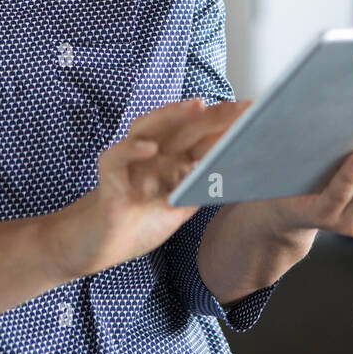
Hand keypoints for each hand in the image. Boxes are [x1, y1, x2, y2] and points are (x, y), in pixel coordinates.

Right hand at [46, 97, 252, 278]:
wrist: (97, 247)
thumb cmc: (137, 223)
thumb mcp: (178, 206)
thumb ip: (200, 187)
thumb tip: (236, 172)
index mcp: (171, 158)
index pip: (201, 134)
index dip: (226, 123)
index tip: (255, 112)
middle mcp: (152, 153)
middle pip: (182, 125)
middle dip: (212, 114)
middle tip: (242, 106)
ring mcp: (130, 162)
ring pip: (149, 127)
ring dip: (173, 115)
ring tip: (198, 106)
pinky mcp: (108, 178)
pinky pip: (117, 157)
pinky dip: (132, 150)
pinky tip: (150, 148)